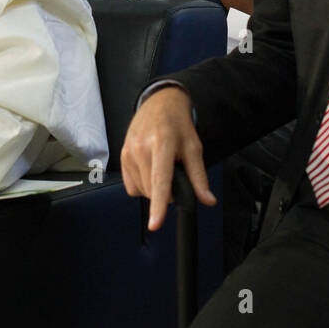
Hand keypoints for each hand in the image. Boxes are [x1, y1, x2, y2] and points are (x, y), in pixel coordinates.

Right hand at [120, 85, 215, 229]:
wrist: (159, 104)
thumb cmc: (177, 124)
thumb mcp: (194, 147)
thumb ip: (199, 177)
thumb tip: (207, 200)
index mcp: (162, 144)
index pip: (160, 180)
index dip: (159, 204)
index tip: (156, 223)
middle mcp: (141, 148)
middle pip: (152, 191)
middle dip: (166, 193)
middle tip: (175, 174)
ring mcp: (128, 152)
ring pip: (142, 191)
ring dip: (154, 189)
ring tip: (161, 167)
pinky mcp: (122, 156)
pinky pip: (131, 186)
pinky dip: (142, 185)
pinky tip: (149, 169)